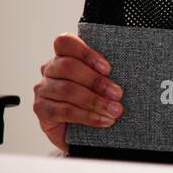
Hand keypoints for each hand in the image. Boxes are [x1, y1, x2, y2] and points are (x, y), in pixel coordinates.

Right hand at [33, 33, 122, 152]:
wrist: (80, 130)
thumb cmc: (95, 99)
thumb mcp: (102, 83)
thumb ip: (106, 73)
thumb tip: (130, 71)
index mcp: (63, 56)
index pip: (65, 43)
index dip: (86, 53)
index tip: (108, 69)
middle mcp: (50, 70)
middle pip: (68, 66)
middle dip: (96, 81)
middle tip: (118, 94)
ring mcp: (43, 89)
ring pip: (67, 90)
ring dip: (95, 101)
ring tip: (114, 110)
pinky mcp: (41, 109)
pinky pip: (63, 111)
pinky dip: (87, 116)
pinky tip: (103, 120)